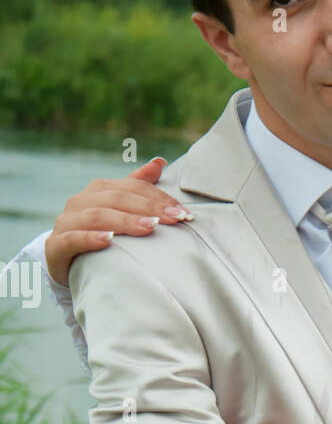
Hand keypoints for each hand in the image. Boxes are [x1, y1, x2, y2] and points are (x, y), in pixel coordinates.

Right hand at [46, 157, 193, 285]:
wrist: (63, 262)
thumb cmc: (97, 233)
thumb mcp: (118, 210)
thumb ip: (137, 186)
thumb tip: (160, 161)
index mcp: (98, 190)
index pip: (132, 187)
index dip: (159, 197)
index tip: (183, 213)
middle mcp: (81, 201)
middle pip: (117, 199)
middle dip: (149, 208)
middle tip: (174, 219)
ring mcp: (66, 222)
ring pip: (98, 216)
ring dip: (126, 221)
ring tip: (150, 227)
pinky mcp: (55, 246)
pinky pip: (73, 239)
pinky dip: (91, 238)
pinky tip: (110, 241)